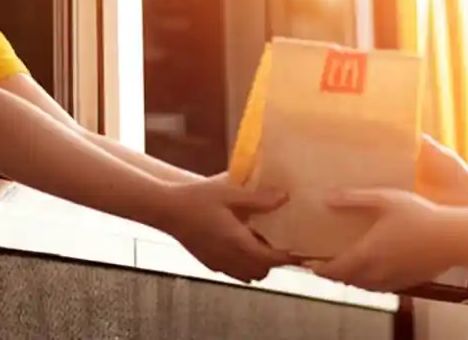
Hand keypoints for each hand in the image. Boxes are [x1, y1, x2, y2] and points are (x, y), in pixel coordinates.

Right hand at [161, 178, 291, 282]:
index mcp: (237, 242)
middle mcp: (229, 258)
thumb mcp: (229, 193)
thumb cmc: (196, 198)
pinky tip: (238, 243)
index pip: (271, 259)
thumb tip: (284, 197)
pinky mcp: (208, 262)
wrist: (165, 209)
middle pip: (261, 271)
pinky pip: (232, 271)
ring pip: (247, 275)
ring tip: (259, 242)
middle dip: (273, 260)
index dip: (289, 257)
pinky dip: (241, 264)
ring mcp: (217, 262)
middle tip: (279, 241)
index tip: (301, 251)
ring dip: (257, 264)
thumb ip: (258, 198)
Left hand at [305, 188, 456, 291]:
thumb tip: (327, 198)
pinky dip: (370, 280)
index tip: (308, 263)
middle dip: (333, 273)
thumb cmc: (421, 216)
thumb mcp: (385, 199)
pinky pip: (381, 286)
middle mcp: (378, 272)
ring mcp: (394, 280)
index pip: (334, 270)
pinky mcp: (408, 282)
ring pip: (364, 285)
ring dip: (351, 278)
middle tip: (324, 262)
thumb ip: (354, 198)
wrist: (454, 238)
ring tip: (346, 264)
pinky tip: (374, 267)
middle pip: (347, 280)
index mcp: (368, 254)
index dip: (319, 269)